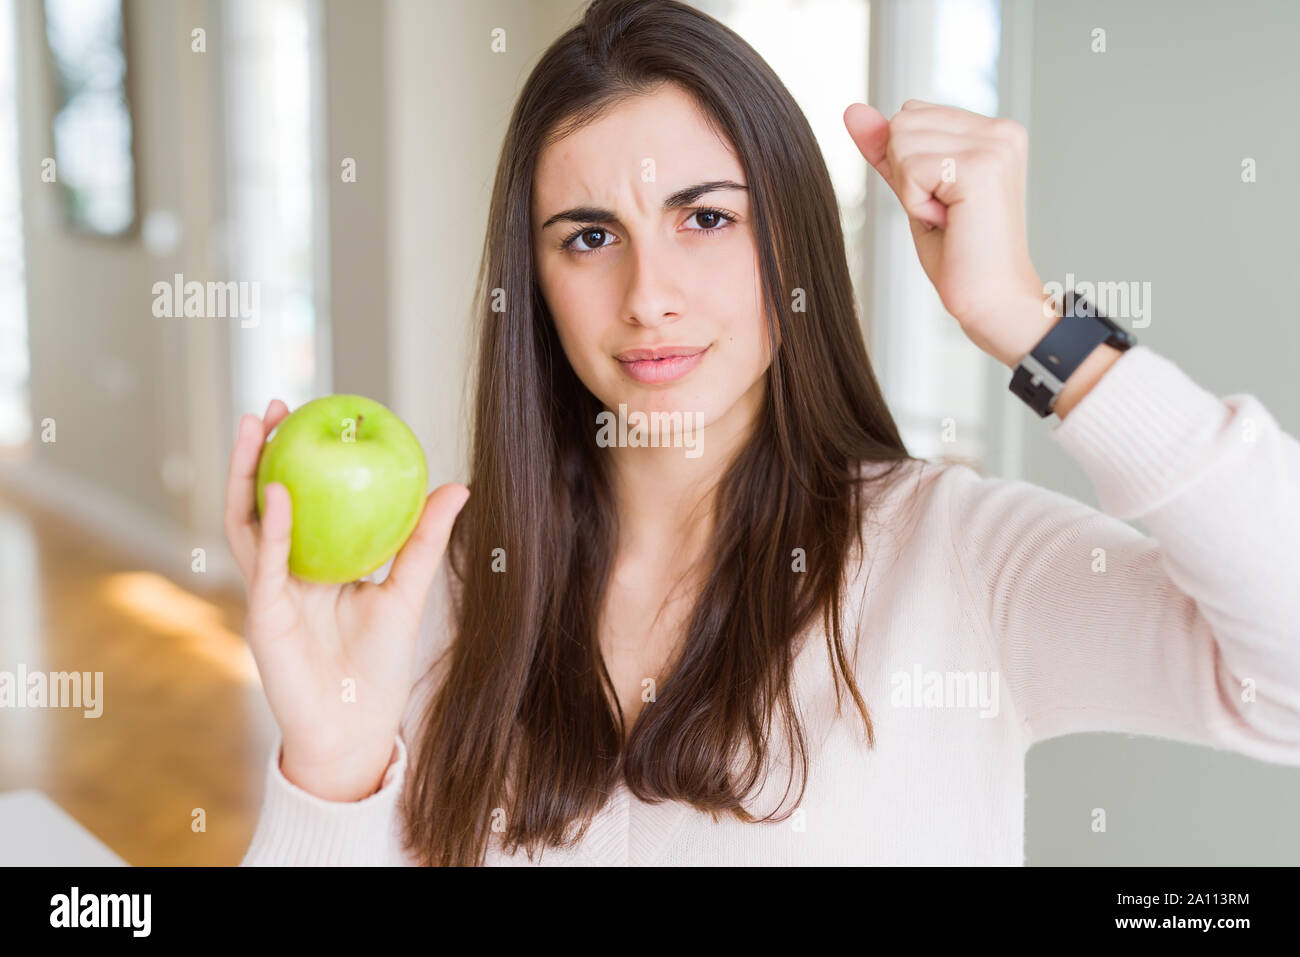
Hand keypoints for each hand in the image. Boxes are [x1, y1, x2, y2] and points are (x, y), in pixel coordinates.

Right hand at [223, 399, 469, 799]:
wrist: (357, 728)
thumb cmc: (380, 665)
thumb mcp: (408, 592)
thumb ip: (425, 541)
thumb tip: (458, 485)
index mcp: (315, 563)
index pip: (303, 499)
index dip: (302, 459)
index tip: (317, 415)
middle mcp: (286, 571)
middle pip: (264, 500)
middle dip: (262, 451)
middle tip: (275, 406)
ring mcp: (269, 591)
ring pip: (249, 522)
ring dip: (248, 473)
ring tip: (257, 428)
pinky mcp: (263, 616)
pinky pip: (265, 565)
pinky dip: (272, 528)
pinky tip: (278, 492)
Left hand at [844, 99, 1055, 367]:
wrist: (990, 300)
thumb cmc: (958, 253)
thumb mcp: (913, 191)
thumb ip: (886, 149)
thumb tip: (852, 110)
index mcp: (993, 130)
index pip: (911, 114)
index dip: (907, 165)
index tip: (943, 201)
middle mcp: (1001, 129)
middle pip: (902, 122)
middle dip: (907, 175)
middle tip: (946, 213)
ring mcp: (994, 145)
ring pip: (902, 141)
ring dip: (912, 191)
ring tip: (950, 218)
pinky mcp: (981, 166)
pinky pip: (910, 169)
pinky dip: (916, 203)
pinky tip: (949, 222)